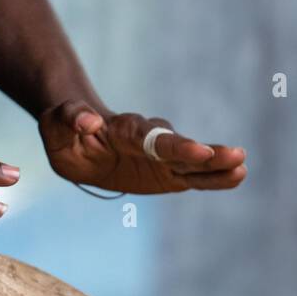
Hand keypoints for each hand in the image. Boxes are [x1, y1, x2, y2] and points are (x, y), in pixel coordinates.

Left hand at [39, 101, 246, 194]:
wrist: (78, 138)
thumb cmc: (63, 130)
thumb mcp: (54, 124)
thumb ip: (70, 118)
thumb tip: (88, 121)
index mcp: (121, 129)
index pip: (149, 136)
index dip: (173, 144)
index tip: (197, 150)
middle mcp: (147, 139)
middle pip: (177, 146)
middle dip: (202, 153)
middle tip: (235, 156)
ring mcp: (159, 157)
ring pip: (191, 162)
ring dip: (216, 165)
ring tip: (242, 167)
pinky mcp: (166, 173)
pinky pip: (191, 177)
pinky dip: (213, 178)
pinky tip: (238, 177)